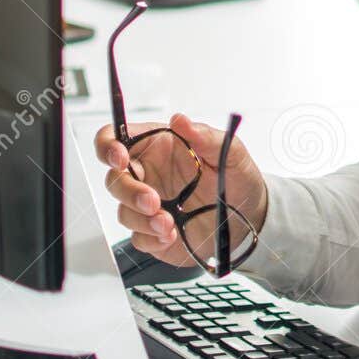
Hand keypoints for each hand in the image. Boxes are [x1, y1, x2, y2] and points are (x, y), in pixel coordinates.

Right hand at [94, 114, 269, 266]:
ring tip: (169, 222)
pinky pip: (138, 237)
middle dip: (129, 191)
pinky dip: (151, 238)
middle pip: (114, 179)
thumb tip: (180, 120)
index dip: (108, 146)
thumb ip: (204, 135)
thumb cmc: (236, 178)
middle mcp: (148, 174)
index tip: (120, 157)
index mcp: (158, 146)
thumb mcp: (229, 152)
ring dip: (142, 219)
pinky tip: (171, 235)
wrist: (250, 216)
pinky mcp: (153, 232)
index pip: (116, 138)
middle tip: (153, 200)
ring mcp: (148, 205)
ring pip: (123, 211)